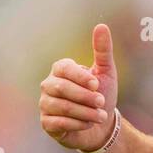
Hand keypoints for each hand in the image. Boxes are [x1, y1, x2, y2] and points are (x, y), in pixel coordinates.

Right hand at [39, 23, 118, 151]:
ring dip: (85, 113)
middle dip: (85, 97)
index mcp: (61, 70)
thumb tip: (101, 26)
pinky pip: (59, 123)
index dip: (81, 77)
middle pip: (62, 88)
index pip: (64, 68)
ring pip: (62, 107)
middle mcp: (49, 85)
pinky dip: (78, 124)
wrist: (102, 126)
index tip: (97, 84)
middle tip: (102, 102)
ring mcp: (45, 104)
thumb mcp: (106, 72)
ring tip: (101, 116)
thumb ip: (103, 50)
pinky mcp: (46, 123)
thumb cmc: (101, 95)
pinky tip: (89, 124)